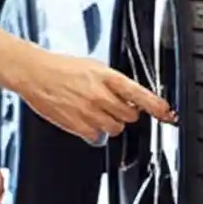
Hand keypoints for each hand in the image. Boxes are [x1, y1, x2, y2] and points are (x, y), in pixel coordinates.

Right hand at [18, 53, 175, 143]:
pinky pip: (97, 136)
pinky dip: (94, 131)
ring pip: (115, 128)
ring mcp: (90, 112)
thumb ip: (113, 82)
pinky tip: (85, 119)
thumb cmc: (61, 68)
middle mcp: (101, 95)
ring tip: (96, 111)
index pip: (140, 94)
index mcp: (107, 77)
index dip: (156, 106)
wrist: (36, 74)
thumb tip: (129, 96)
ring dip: (110, 123)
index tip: (167, 113)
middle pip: (130, 116)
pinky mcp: (78, 125)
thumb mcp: (93, 67)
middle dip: (126, 113)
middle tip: (113, 106)